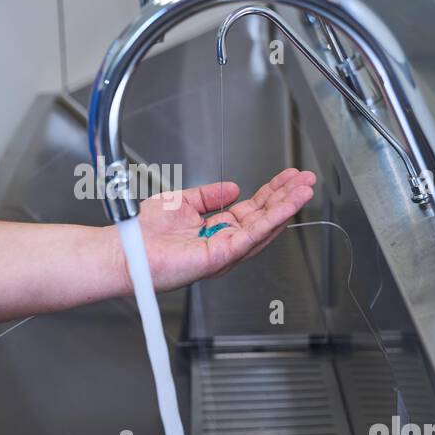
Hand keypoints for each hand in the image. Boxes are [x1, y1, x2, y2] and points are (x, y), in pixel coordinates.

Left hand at [131, 167, 315, 291]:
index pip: (252, 210)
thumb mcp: (182, 201)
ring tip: (305, 189)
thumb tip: (233, 187)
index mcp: (217, 229)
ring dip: (287, 207)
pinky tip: (286, 205)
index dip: (272, 193)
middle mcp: (225, 243)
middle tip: (307, 180)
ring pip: (264, 227)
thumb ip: (208, 195)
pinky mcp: (221, 256)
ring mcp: (225, 252)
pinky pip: (252, 235)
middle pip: (264, 218)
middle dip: (287, 198)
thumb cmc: (146, 233)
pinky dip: (272, 219)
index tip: (289, 177)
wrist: (127, 250)